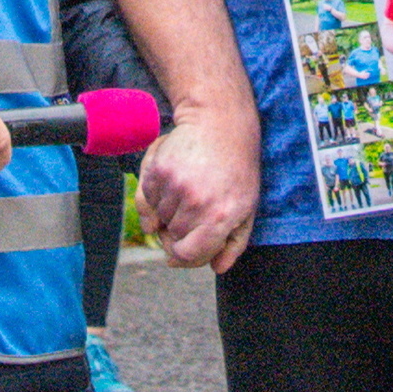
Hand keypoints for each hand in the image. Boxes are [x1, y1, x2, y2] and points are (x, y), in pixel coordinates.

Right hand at [134, 103, 259, 272]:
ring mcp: (175, 185)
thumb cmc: (237, 168)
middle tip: (189, 213)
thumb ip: (234, 243)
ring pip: (157, 218)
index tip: (185, 247)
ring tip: (186, 190)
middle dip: (177, 231)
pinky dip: (154, 195)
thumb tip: (216, 268)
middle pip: (171, 237)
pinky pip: (145, 197)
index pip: (186, 254)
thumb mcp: (247, 207)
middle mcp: (196, 202)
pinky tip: (172, 180)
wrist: (220, 123)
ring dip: (166, 211)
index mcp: (221, 217)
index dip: (183, 256)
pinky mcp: (158, 169)